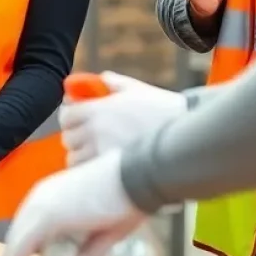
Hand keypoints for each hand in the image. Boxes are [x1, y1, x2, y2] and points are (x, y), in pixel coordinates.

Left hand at [0, 150, 144, 255]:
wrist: (136, 177)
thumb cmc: (126, 200)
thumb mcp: (104, 235)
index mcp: (52, 197)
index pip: (28, 227)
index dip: (20, 251)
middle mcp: (41, 197)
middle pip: (18, 234)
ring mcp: (41, 204)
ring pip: (16, 241)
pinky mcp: (47, 215)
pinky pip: (23, 245)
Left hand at [58, 72, 186, 166]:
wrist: (189, 136)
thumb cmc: (164, 110)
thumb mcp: (137, 89)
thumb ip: (115, 83)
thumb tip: (103, 78)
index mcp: (97, 110)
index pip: (66, 116)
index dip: (69, 117)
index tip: (76, 119)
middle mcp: (95, 132)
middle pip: (69, 139)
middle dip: (76, 137)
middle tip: (88, 137)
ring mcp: (102, 154)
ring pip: (76, 160)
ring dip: (82, 157)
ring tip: (96, 155)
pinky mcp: (113, 173)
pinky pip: (89, 177)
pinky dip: (91, 174)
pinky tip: (104, 169)